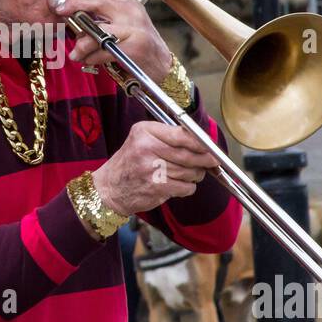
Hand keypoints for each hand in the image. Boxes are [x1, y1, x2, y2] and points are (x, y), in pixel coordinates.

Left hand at [51, 0, 173, 80]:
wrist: (162, 67)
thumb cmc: (136, 49)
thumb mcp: (122, 28)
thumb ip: (102, 21)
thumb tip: (73, 18)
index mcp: (128, 5)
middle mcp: (132, 13)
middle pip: (99, 2)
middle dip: (75, 4)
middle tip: (59, 9)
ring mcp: (135, 29)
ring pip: (99, 30)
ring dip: (82, 43)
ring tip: (74, 53)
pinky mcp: (135, 47)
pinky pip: (105, 50)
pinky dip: (92, 57)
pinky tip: (87, 61)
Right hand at [91, 122, 219, 216]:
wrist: (109, 189)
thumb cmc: (129, 163)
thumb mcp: (141, 139)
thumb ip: (168, 136)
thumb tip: (201, 141)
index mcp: (144, 132)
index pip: (181, 134)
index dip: (200, 141)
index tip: (210, 145)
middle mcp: (146, 148)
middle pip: (188, 154)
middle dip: (204, 159)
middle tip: (212, 161)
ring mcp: (151, 169)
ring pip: (189, 172)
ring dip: (196, 174)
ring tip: (191, 173)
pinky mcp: (156, 187)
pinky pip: (185, 187)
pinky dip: (188, 187)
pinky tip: (181, 184)